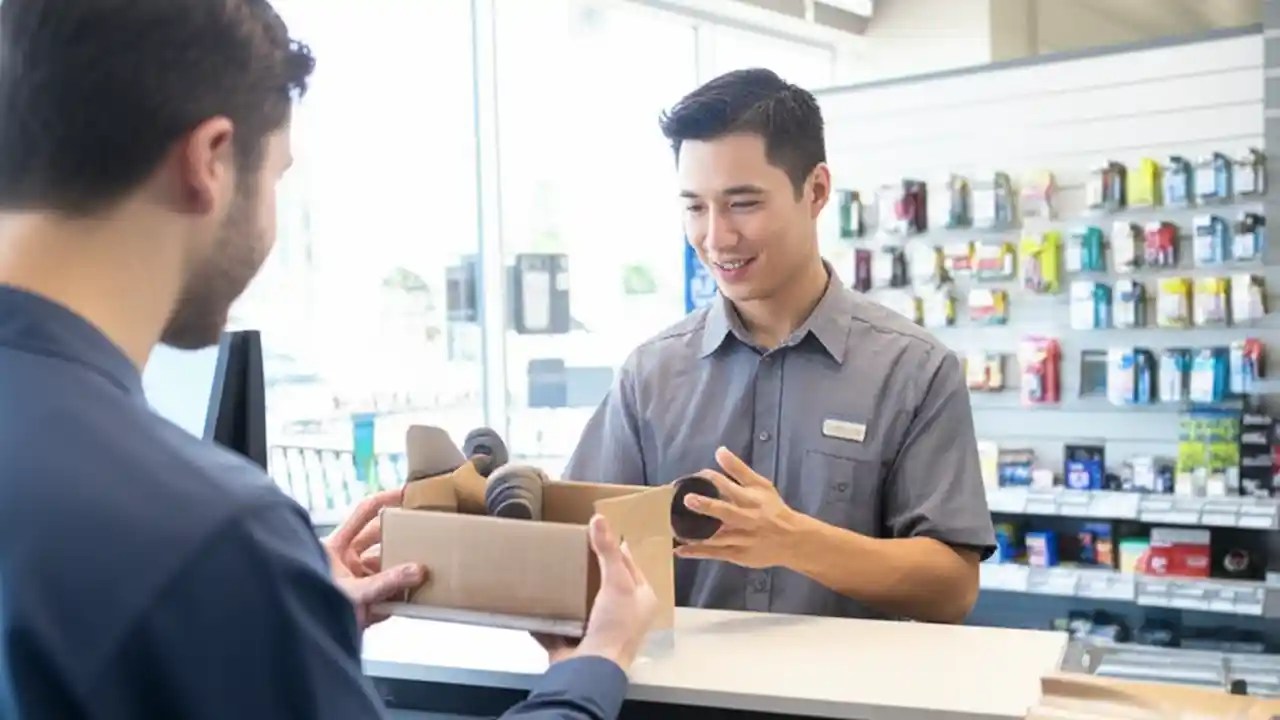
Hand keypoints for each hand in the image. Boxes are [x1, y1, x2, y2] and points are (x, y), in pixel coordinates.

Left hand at [323, 488, 426, 629]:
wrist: (307, 646)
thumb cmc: (312, 609)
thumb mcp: (353, 592)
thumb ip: (386, 582)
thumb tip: (417, 570)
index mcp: (335, 547)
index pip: (364, 513)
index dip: (385, 500)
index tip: (406, 494)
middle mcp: (346, 561)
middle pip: (381, 540)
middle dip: (402, 536)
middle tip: (425, 530)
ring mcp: (357, 582)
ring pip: (389, 567)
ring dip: (406, 569)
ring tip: (427, 566)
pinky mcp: (366, 604)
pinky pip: (391, 594)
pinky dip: (405, 596)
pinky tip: (418, 596)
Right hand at [534, 515, 657, 671]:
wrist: (591, 669)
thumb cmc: (614, 625)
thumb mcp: (617, 582)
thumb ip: (608, 551)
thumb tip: (598, 518)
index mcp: (642, 600)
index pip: (630, 566)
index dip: (616, 548)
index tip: (597, 530)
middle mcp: (624, 615)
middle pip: (606, 583)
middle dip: (589, 567)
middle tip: (571, 545)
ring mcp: (599, 630)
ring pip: (583, 601)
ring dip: (570, 588)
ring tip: (554, 565)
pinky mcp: (575, 641)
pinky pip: (561, 621)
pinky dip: (552, 611)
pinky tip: (539, 595)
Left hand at [673, 446, 801, 568]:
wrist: (792, 541)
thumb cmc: (772, 509)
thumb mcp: (761, 486)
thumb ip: (739, 470)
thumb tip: (719, 450)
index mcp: (751, 501)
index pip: (731, 487)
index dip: (713, 479)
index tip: (698, 474)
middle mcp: (746, 520)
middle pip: (726, 513)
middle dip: (708, 507)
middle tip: (688, 499)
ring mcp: (740, 539)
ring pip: (716, 537)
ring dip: (695, 533)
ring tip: (674, 527)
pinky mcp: (736, 555)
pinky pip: (714, 554)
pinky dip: (696, 552)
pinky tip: (679, 549)